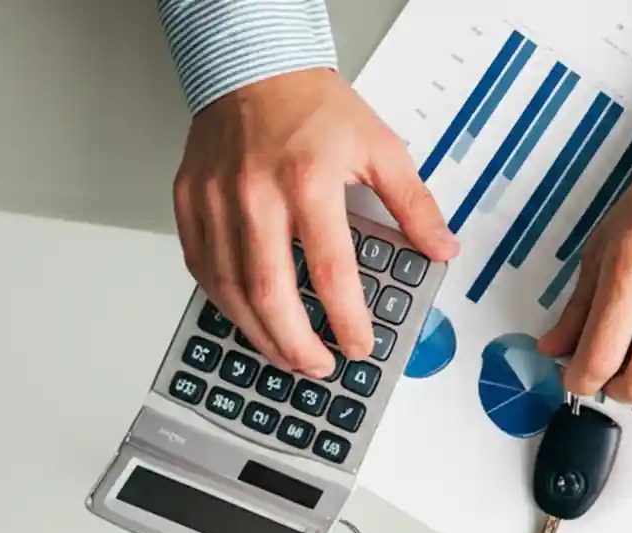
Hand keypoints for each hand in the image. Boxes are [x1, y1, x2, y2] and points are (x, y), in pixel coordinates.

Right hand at [173, 68, 457, 377]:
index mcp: (309, 181)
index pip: (330, 271)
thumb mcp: (381, 149)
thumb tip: (442, 249)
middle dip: (296, 343)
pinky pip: (201, 267)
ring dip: (260, 333)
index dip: (346, 320)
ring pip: (229, 289)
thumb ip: (414, 205)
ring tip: (288, 356)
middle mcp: (256, 194)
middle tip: (320, 367)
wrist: (254, 67)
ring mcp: (216, 200)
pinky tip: (248, 319)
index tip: (360, 347)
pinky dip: (224, 302)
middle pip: (270, 292)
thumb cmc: (315, 107)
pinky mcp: (189, 201)